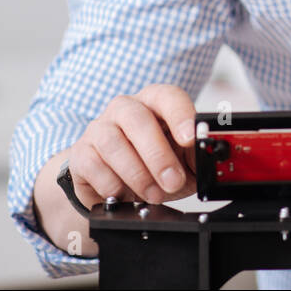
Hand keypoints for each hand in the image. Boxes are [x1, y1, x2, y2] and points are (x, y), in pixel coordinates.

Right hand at [67, 84, 197, 208]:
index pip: (168, 96)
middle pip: (138, 119)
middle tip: (173, 181)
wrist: (116, 186)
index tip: (190, 138)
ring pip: (112, 142)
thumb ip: (196, 154)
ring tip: (154, 194)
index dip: (180, 114)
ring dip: (137, 173)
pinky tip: (124, 194)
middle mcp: (125, 109)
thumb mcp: (184, 160)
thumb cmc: (155, 166)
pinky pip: (92, 164)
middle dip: (158, 154)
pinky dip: (111, 183)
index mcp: (155, 102)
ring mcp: (99, 128)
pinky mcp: (81, 153)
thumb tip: (209, 157)